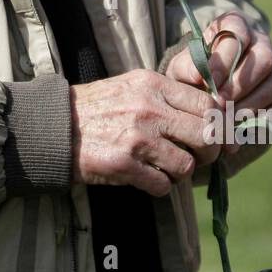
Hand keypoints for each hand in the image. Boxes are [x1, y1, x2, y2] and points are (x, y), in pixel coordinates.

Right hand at [69, 69, 221, 196]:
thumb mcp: (133, 85)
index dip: (216, 123)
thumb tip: (211, 112)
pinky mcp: (125, 165)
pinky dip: (159, 186)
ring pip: (187, 165)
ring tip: (164, 167)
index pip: (208, 104)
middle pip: (207, 135)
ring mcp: (137, 138)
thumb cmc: (98, 107)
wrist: (55, 126)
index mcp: (153, 84)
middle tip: (197, 156)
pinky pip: (163, 185)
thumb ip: (167, 95)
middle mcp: (149, 108)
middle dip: (209, 152)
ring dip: (180, 172)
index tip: (211, 134)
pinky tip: (146, 177)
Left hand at [162, 11, 271, 116]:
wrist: (203, 89)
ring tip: (228, 118)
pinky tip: (244, 127)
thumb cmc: (192, 72)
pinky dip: (266, 117)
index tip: (208, 81)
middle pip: (264, 58)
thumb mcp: (182, 66)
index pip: (238, 36)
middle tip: (219, 103)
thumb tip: (196, 75)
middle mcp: (260, 43)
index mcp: (235, 26)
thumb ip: (186, 67)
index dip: (225, 60)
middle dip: (240, 83)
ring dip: (252, 102)